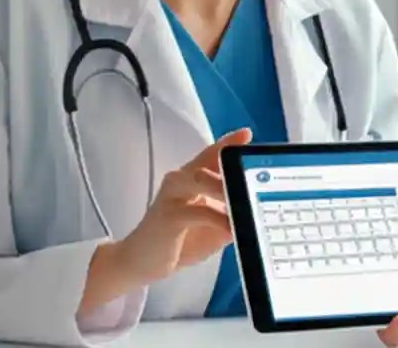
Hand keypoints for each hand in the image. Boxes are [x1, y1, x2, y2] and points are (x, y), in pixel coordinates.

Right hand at [114, 128, 252, 284]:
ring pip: (201, 179)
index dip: (228, 143)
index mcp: (190, 179)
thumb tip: (256, 210)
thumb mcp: (213, 225)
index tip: (245, 134)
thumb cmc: (178, 241)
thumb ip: (232, 214)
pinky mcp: (168, 217)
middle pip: (207, 162)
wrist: (140, 262)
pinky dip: (219, 218)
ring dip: (227, 187)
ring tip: (247, 195)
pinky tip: (232, 227)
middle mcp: (179, 181)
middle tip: (254, 168)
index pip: (210, 155)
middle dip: (231, 163)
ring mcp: (172, 196)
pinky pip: (198, 212)